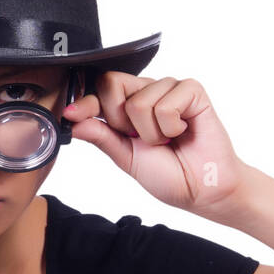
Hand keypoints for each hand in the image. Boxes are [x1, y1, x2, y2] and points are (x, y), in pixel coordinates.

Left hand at [62, 71, 249, 219]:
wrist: (202, 189)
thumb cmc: (169, 174)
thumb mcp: (126, 157)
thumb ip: (102, 136)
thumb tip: (74, 121)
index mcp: (128, 107)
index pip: (100, 91)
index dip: (85, 102)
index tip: (71, 114)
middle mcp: (147, 92)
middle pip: (112, 84)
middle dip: (121, 121)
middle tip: (142, 139)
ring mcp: (170, 89)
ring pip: (139, 101)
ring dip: (151, 132)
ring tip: (167, 139)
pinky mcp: (192, 90)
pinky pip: (165, 103)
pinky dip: (171, 126)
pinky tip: (183, 131)